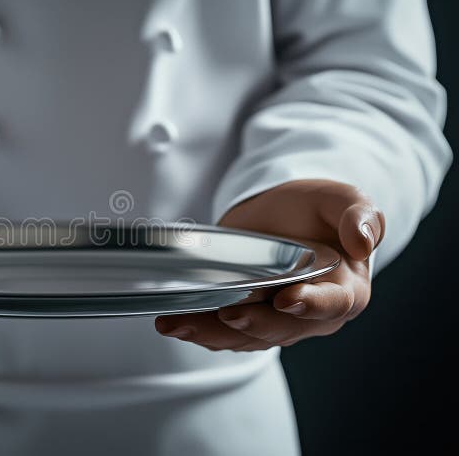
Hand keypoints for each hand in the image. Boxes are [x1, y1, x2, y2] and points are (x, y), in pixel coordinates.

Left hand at [155, 179, 384, 350]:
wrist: (284, 214)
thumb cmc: (316, 210)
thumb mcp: (341, 199)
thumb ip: (357, 215)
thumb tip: (362, 241)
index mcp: (345, 289)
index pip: (333, 304)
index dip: (311, 305)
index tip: (287, 299)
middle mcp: (312, 315)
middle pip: (282, 328)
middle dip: (252, 324)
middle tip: (226, 314)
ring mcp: (276, 321)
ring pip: (246, 337)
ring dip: (211, 334)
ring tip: (177, 324)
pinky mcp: (247, 319)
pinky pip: (224, 334)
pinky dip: (199, 331)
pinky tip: (174, 323)